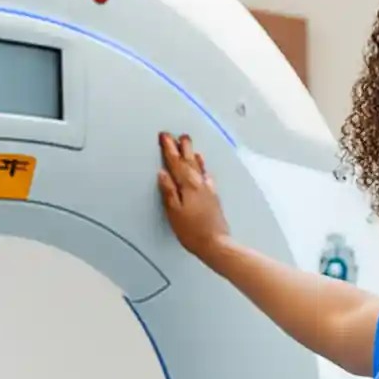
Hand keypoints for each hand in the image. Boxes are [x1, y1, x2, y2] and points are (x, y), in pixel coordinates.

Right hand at [157, 132, 230, 260]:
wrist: (216, 243)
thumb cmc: (192, 231)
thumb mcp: (174, 212)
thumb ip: (168, 191)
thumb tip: (162, 173)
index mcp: (188, 185)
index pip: (176, 162)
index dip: (169, 148)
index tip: (164, 136)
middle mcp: (200, 184)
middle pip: (189, 160)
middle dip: (182, 147)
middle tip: (177, 135)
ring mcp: (208, 189)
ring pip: (199, 166)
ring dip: (192, 154)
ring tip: (188, 144)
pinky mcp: (213, 197)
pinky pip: (206, 175)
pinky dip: (203, 167)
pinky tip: (203, 167)